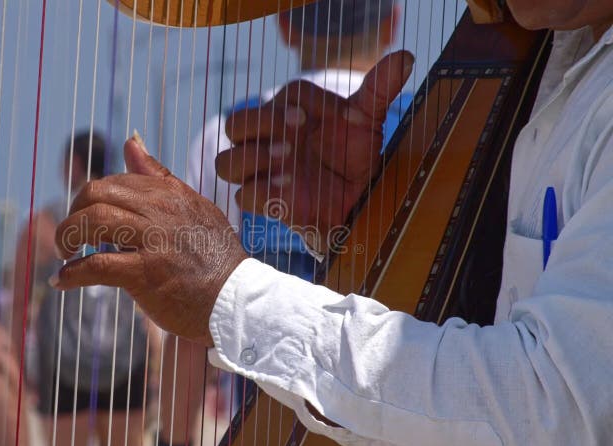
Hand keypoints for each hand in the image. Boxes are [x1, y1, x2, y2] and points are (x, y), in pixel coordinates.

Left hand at [50, 138, 247, 345]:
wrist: (237, 298)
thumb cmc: (215, 257)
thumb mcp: (193, 206)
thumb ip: (159, 176)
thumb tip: (130, 141)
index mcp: (169, 192)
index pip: (115, 181)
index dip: (92, 200)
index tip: (88, 220)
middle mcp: (160, 209)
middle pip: (95, 194)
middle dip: (73, 213)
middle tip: (72, 236)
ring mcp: (153, 240)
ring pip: (92, 221)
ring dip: (67, 237)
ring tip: (66, 254)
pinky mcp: (146, 273)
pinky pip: (96, 265)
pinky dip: (72, 273)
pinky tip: (63, 280)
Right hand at [216, 51, 413, 252]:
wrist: (358, 197)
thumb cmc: (354, 154)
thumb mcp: (368, 120)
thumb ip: (378, 89)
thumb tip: (405, 57)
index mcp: (290, 112)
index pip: (286, 95)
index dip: (303, 101)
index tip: (333, 115)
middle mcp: (269, 139)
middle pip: (236, 123)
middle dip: (261, 123)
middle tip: (296, 129)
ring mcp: (263, 172)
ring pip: (226, 161)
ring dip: (251, 157)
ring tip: (287, 158)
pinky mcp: (266, 202)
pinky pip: (245, 196)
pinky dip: (261, 191)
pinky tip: (289, 188)